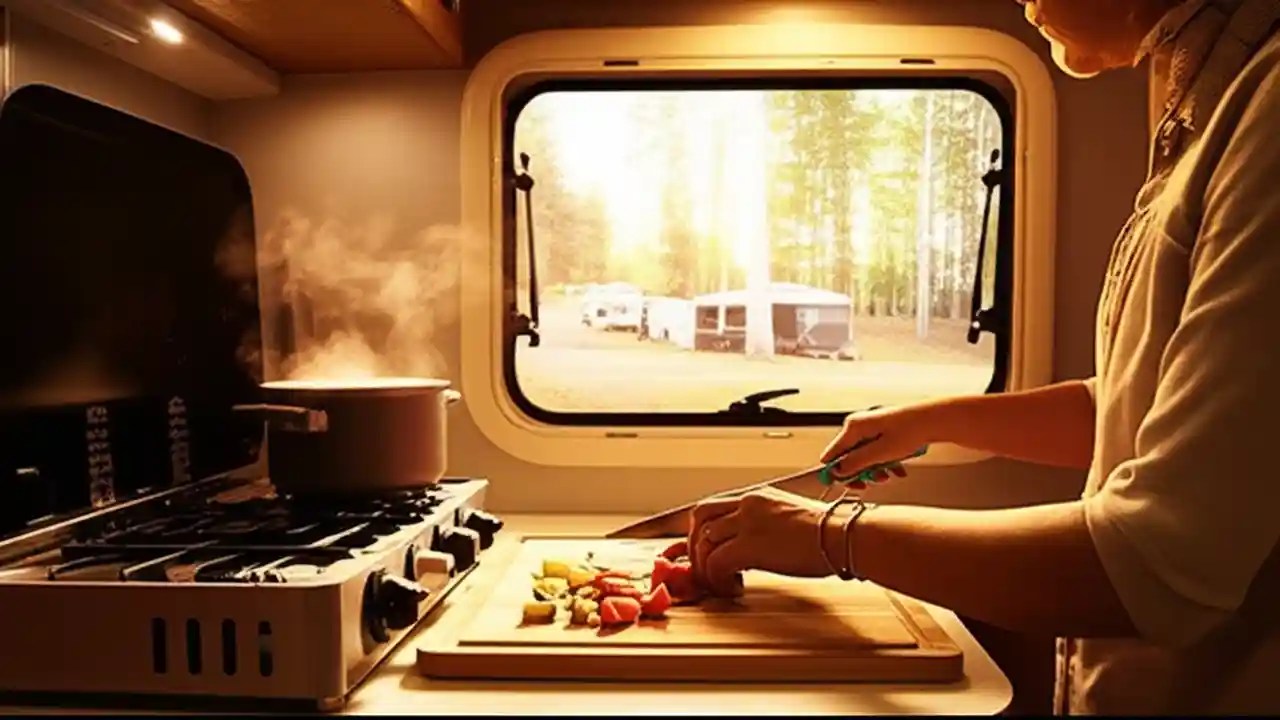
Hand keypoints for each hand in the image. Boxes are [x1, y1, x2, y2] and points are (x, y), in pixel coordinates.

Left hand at [688, 487, 835, 595]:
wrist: (845, 535)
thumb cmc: (830, 533)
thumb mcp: (790, 518)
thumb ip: (766, 526)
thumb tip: (752, 549)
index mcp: (757, 496)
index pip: (713, 506)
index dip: (699, 530)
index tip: (697, 550)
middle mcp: (748, 504)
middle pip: (700, 518)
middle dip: (694, 547)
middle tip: (703, 570)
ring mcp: (748, 523)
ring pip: (704, 543)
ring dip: (705, 568)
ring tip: (719, 584)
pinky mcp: (752, 545)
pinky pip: (717, 563)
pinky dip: (718, 579)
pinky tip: (733, 589)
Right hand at [821, 405, 934, 486]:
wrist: (933, 420)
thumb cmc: (911, 430)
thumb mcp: (881, 452)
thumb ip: (856, 463)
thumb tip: (838, 471)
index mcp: (854, 427)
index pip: (832, 454)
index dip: (836, 472)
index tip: (844, 485)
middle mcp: (858, 425)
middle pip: (848, 457)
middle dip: (859, 472)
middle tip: (870, 483)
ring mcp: (870, 429)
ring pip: (863, 457)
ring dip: (874, 470)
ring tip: (889, 476)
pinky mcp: (880, 432)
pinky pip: (874, 453)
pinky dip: (883, 463)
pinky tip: (897, 470)